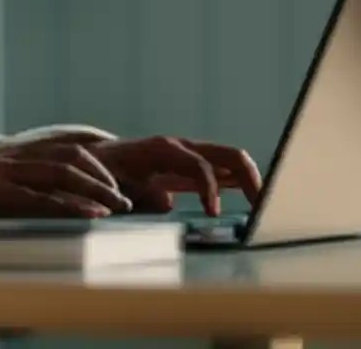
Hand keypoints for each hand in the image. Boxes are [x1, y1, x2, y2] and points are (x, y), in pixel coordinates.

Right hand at [0, 153, 132, 218]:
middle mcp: (10, 159)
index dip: (94, 167)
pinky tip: (89, 214)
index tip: (117, 186)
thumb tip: (22, 210)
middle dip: (106, 176)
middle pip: (72, 157)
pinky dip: (68, 204)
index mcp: (8, 159)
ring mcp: (0, 171)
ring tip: (121, 206)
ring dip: (96, 189)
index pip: (62, 153)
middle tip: (130, 197)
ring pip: (62, 172)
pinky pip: (37, 194)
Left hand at [85, 137, 261, 215]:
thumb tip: (167, 203)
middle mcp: (183, 147)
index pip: (200, 165)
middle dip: (250, 179)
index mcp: (165, 150)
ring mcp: (191, 154)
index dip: (209, 189)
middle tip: (262, 209)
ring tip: (264, 207)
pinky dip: (241, 183)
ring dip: (251, 181)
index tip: (212, 214)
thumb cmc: (104, 173)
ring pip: (233, 160)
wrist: (97, 159)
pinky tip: (252, 201)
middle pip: (230, 155)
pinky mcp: (193, 165)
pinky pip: (224, 170)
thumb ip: (139, 192)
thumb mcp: (116, 184)